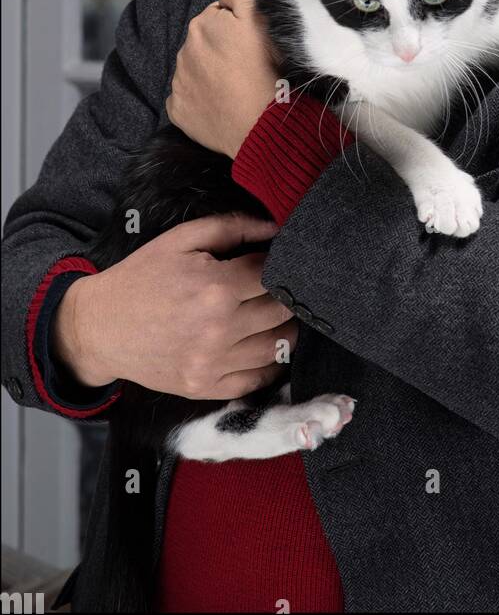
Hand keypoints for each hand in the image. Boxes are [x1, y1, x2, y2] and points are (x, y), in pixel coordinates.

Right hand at [51, 213, 299, 398]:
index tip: (270, 262)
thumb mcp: (180, 240)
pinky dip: (268, 363)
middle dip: (283, 295)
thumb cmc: (140, 278)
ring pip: (277, 346)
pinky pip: (257, 379)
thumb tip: (273, 228)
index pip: (273, 274)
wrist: (100, 327)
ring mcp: (213, 363)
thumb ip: (231, 227)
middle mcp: (219, 329)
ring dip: (283, 328)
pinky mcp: (205, 387)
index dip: (276, 264)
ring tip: (272, 315)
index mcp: (215, 287)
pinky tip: (262, 345)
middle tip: (274, 288)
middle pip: (281, 310)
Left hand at [166, 0, 278, 157]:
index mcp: (204, 24)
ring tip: (237, 87)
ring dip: (212, 73)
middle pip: (206, 41)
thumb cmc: (265, 72)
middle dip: (222, 48)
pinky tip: (220, 104)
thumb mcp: (262, 19)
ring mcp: (179, 81)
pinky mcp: (178, 109)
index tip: (252, 43)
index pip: (221, 14)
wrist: (260, 126)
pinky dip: (200, 99)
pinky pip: (187, 96)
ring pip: (196, 68)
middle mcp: (185, 49)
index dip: (239, 25)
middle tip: (247, 66)